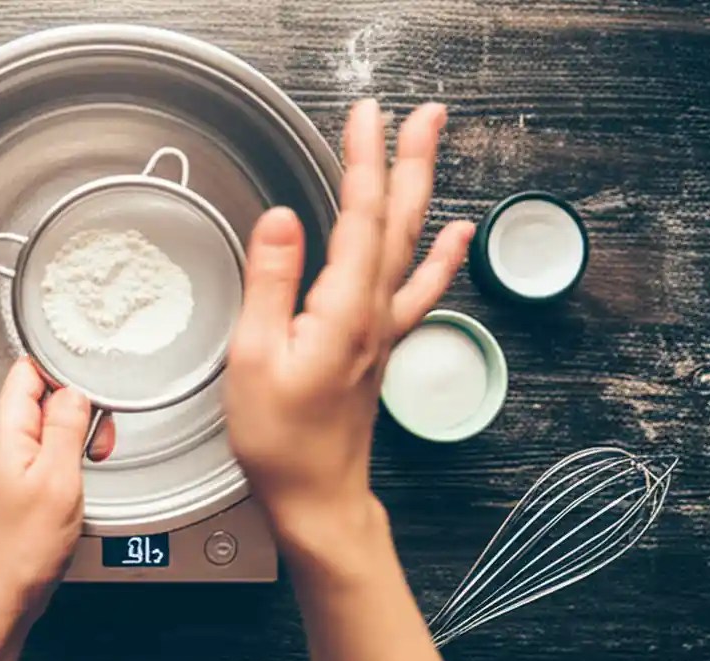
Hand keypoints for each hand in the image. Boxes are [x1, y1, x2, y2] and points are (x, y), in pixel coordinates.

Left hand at [0, 359, 114, 631]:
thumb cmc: (19, 550)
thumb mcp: (58, 478)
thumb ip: (67, 425)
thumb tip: (75, 392)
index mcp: (3, 428)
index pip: (31, 369)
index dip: (67, 377)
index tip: (91, 403)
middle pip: (42, 397)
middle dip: (77, 413)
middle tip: (93, 444)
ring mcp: (3, 463)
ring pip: (46, 428)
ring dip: (73, 441)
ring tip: (84, 469)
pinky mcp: (13, 484)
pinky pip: (42, 456)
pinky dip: (64, 464)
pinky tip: (72, 487)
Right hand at [224, 100, 473, 558]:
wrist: (316, 497)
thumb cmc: (280, 440)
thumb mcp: (254, 358)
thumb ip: (271, 284)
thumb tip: (282, 220)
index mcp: (343, 310)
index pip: (359, 217)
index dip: (364, 161)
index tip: (365, 115)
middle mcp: (374, 313)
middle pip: (399, 221)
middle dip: (408, 160)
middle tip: (424, 114)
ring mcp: (383, 328)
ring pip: (410, 245)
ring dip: (422, 192)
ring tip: (432, 150)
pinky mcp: (379, 344)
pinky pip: (419, 288)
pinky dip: (441, 257)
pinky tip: (455, 236)